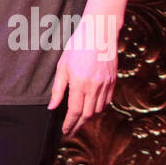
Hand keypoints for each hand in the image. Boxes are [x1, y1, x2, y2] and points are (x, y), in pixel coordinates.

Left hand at [48, 15, 118, 134]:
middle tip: (71, 131)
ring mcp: (106, 85)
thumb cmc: (77, 46)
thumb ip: (58, 89)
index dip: (69, 124)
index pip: (75, 112)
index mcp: (80, 83)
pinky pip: (107, 102)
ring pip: (98, 110)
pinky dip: (99, 109)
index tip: (65, 131)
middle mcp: (94, 87)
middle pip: (88, 115)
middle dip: (79, 126)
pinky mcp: (113, 81)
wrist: (99, 33)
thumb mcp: (62, 66)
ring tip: (80, 122)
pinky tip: (92, 109)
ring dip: (89, 119)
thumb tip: (52, 107)